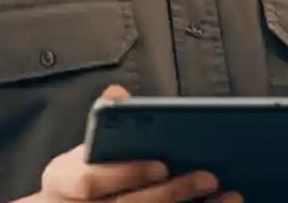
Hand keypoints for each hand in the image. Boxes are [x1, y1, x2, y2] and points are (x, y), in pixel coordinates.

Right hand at [21, 85, 240, 201]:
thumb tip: (117, 94)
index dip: (126, 174)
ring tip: (227, 193)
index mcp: (60, 181)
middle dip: (170, 193)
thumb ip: (105, 126)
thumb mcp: (85, 150)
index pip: (88, 181)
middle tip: (209, 176)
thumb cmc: (84, 175)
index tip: (161, 164)